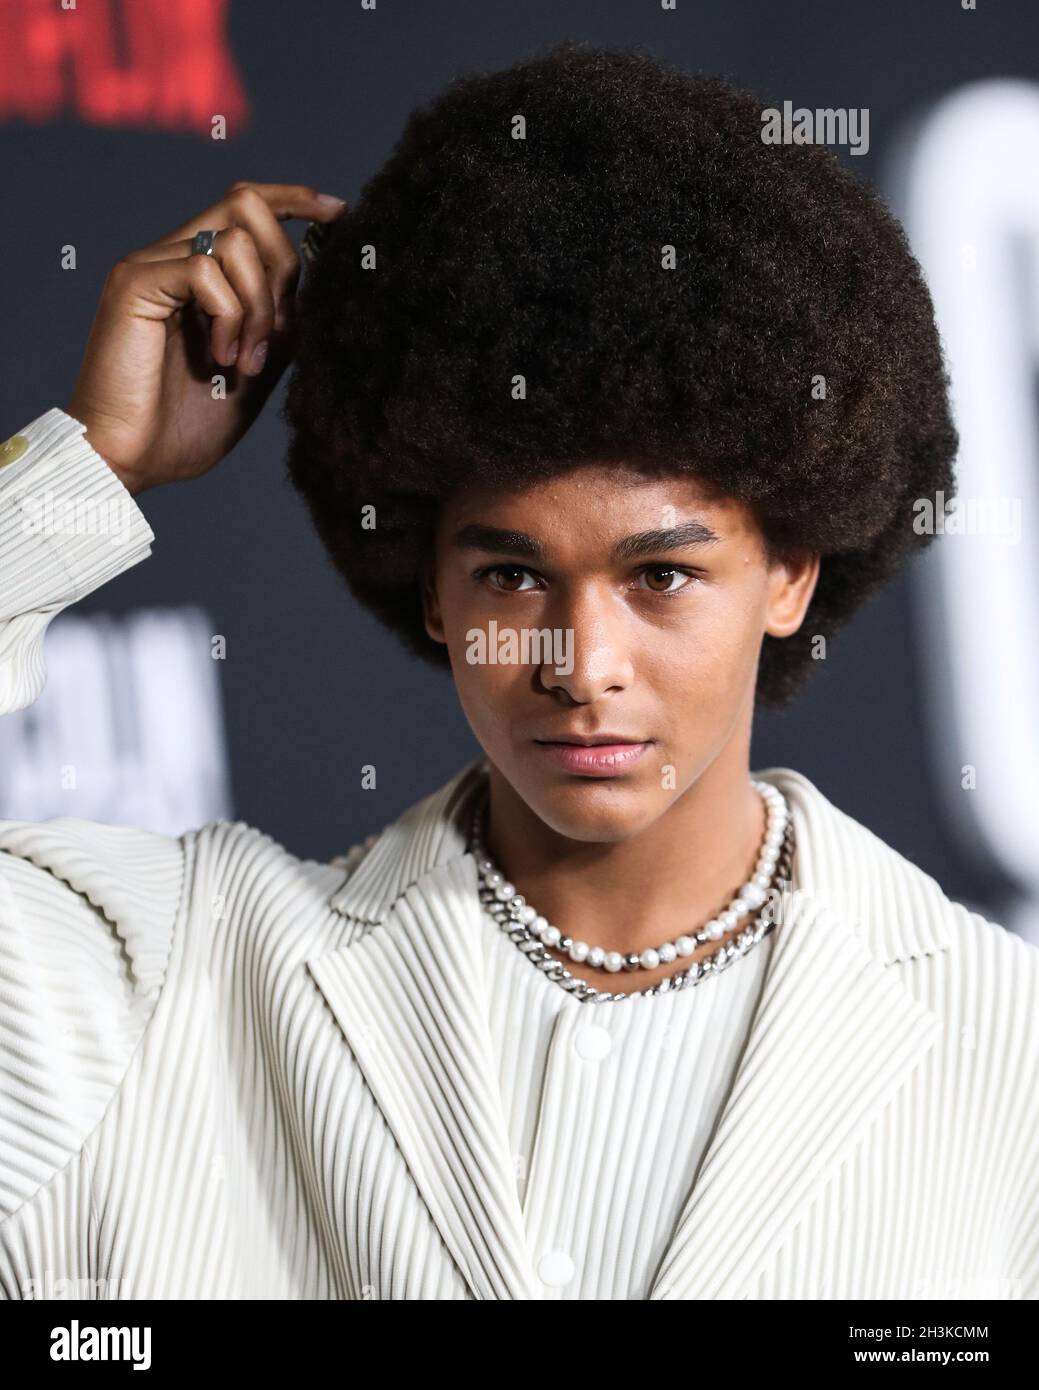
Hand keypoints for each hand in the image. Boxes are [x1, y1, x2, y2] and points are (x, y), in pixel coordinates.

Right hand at [65, 181, 347, 494]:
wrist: (134, 460)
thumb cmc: (183, 427)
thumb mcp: (256, 369)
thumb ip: (280, 324)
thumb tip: (315, 287)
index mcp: (199, 275)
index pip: (248, 207)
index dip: (296, 200)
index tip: (338, 213)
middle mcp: (172, 258)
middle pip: (246, 205)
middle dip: (283, 268)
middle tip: (274, 336)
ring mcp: (152, 265)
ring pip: (236, 241)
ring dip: (258, 308)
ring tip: (242, 362)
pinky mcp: (136, 282)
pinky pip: (206, 269)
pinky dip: (229, 316)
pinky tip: (219, 358)